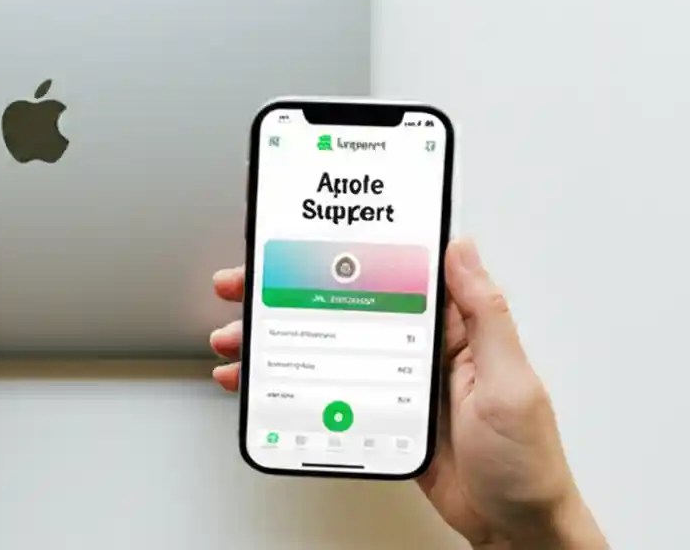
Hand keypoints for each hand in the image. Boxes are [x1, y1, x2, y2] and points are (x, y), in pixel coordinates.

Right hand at [208, 238, 606, 549]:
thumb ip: (485, 316)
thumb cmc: (525, 461)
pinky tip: (264, 385)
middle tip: (242, 287)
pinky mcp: (379, 418)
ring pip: (324, 348)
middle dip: (284, 294)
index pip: (387, 275)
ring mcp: (394, 385)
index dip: (338, 255)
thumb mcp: (510, 382)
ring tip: (239, 340)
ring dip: (277, 341)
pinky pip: (326, 393)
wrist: (516, 529)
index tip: (297, 243)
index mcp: (453, 331)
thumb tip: (464, 250)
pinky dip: (289, 388)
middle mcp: (417, 351)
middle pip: (340, 308)